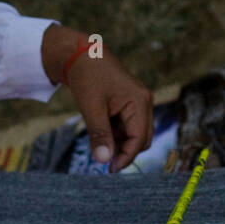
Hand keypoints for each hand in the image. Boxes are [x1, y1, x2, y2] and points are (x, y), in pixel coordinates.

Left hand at [42, 24, 154, 171]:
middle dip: (125, 152)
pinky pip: (128, 126)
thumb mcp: (91, 108)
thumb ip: (100, 135)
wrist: (80, 54)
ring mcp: (138, 103)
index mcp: (139, 102)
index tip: (110, 170)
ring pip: (135, 134)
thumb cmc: (87, 76)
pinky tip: (101, 132)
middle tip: (104, 161)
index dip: (126, 157)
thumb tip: (104, 161)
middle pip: (142, 139)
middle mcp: (144, 102)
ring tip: (99, 143)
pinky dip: (116, 134)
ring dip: (119, 143)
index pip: (139, 139)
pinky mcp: (129, 104)